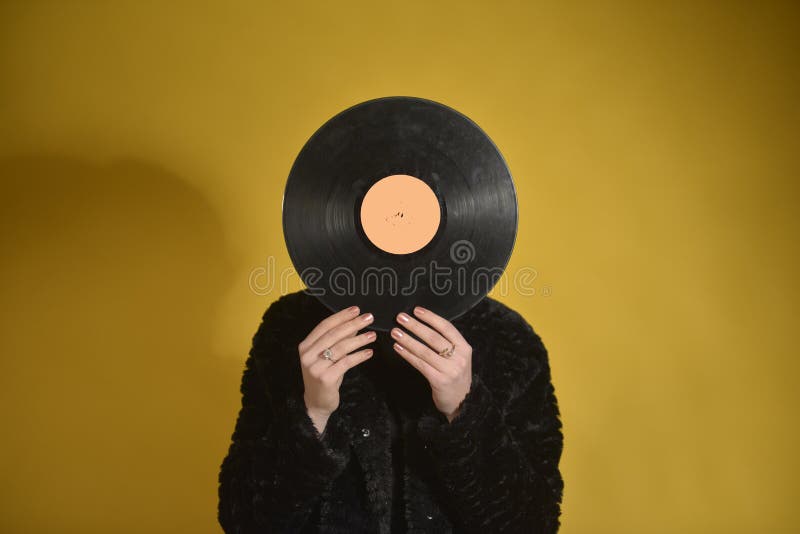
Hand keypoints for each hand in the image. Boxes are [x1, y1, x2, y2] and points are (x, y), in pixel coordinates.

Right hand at [298, 305, 375, 432]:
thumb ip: (339, 339)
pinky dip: (359, 356)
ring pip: (341, 348)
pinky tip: (369, 352)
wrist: (317, 402)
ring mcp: (315, 367)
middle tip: (369, 318)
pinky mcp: (326, 378)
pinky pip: (346, 363)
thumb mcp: (328, 356)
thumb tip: (356, 322)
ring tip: (373, 335)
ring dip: (359, 339)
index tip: (356, 309)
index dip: (341, 316)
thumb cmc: (325, 375)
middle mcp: (308, 355)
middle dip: (353, 324)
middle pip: (333, 335)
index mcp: (305, 346)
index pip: (324, 326)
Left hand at [391, 306, 472, 421]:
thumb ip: (447, 343)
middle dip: (415, 326)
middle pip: (434, 337)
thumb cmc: (455, 375)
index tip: (416, 310)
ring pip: (425, 351)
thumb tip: (423, 324)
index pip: (446, 327)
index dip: (430, 317)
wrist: (462, 402)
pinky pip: (420, 364)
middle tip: (401, 318)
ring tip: (395, 332)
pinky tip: (398, 348)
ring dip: (408, 340)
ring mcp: (450, 370)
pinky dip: (408, 355)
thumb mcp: (458, 357)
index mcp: (464, 348)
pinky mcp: (440, 380)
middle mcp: (459, 357)